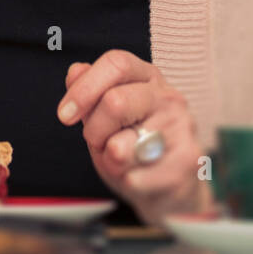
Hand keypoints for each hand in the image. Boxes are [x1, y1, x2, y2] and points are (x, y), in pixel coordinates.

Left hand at [57, 49, 211, 225]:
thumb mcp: (106, 119)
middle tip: (99, 144)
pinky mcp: (187, 162)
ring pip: (121, 147)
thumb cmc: (134, 148)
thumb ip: (90, 95)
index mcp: (148, 77)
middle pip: (115, 102)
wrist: (173, 190)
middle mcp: (169, 97)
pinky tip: (142, 179)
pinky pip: (133, 177)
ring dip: (111, 162)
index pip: (117, 63)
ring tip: (126, 163)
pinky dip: (127, 183)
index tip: (65, 115)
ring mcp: (182, 128)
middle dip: (94, 131)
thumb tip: (75, 71)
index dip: (84, 88)